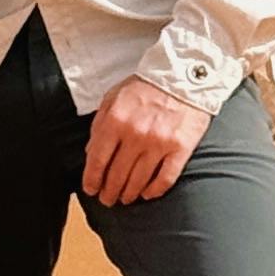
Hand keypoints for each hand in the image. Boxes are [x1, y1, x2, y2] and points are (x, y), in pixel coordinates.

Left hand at [82, 74, 210, 206]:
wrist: (184, 75)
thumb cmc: (146, 86)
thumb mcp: (114, 96)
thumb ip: (100, 123)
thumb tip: (91, 152)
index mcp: (116, 120)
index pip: (97, 160)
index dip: (92, 179)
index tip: (91, 189)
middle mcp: (136, 134)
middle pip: (117, 175)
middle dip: (109, 192)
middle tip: (107, 199)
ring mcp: (160, 143)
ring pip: (139, 181)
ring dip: (129, 194)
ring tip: (125, 198)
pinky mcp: (180, 148)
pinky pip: (165, 178)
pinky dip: (154, 190)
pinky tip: (148, 194)